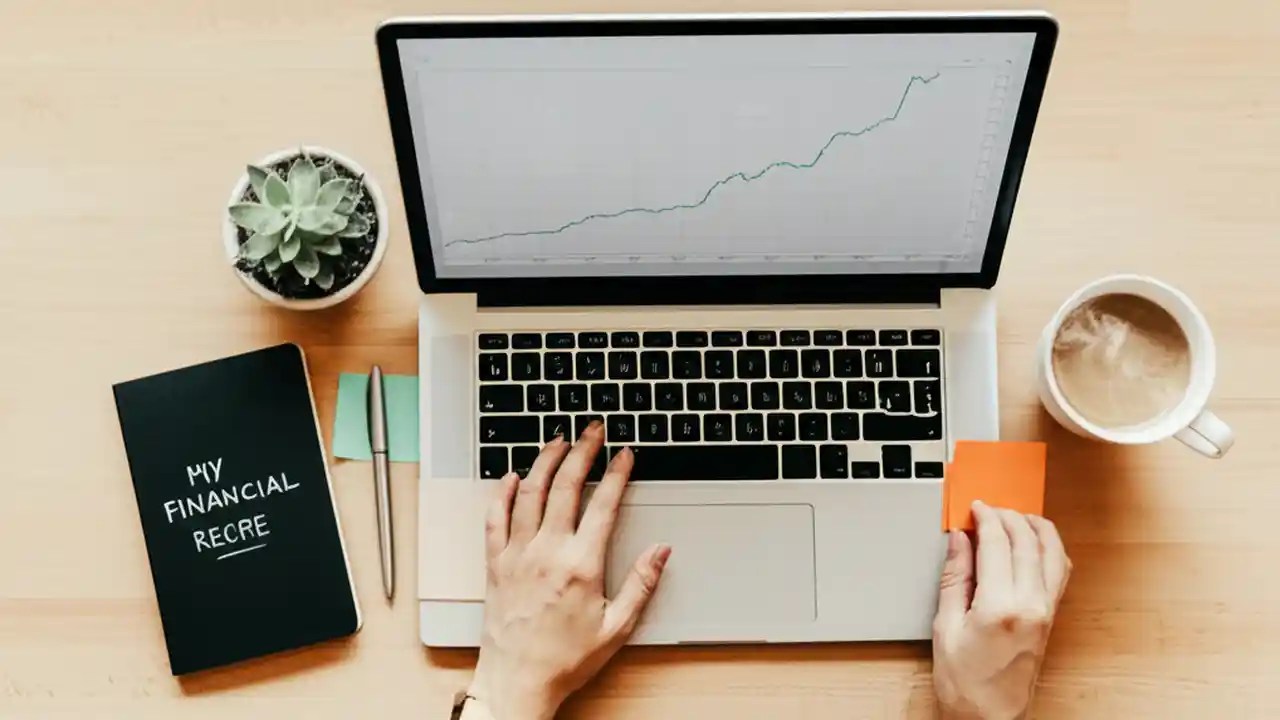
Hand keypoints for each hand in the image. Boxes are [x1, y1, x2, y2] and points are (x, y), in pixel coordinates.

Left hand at [466, 423, 670, 719]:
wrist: (517, 681)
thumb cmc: (566, 659)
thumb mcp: (617, 627)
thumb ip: (642, 584)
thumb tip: (661, 551)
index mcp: (581, 565)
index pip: (604, 505)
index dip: (618, 474)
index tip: (626, 454)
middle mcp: (548, 552)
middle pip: (566, 486)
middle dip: (583, 451)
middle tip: (594, 431)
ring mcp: (518, 554)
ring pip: (530, 493)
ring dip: (545, 461)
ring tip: (558, 440)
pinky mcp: (496, 563)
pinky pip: (495, 517)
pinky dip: (503, 492)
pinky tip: (513, 476)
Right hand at [932, 501, 1070, 719]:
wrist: (990, 718)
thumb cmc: (964, 682)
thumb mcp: (945, 626)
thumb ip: (954, 577)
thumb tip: (959, 540)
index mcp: (1000, 607)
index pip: (998, 544)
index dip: (986, 518)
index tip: (976, 508)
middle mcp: (1031, 605)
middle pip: (1027, 541)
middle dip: (1008, 517)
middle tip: (989, 509)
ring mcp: (1046, 611)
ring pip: (1052, 551)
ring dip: (1035, 527)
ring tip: (1016, 518)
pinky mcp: (1052, 617)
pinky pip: (1060, 571)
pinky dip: (1050, 548)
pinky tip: (1035, 543)